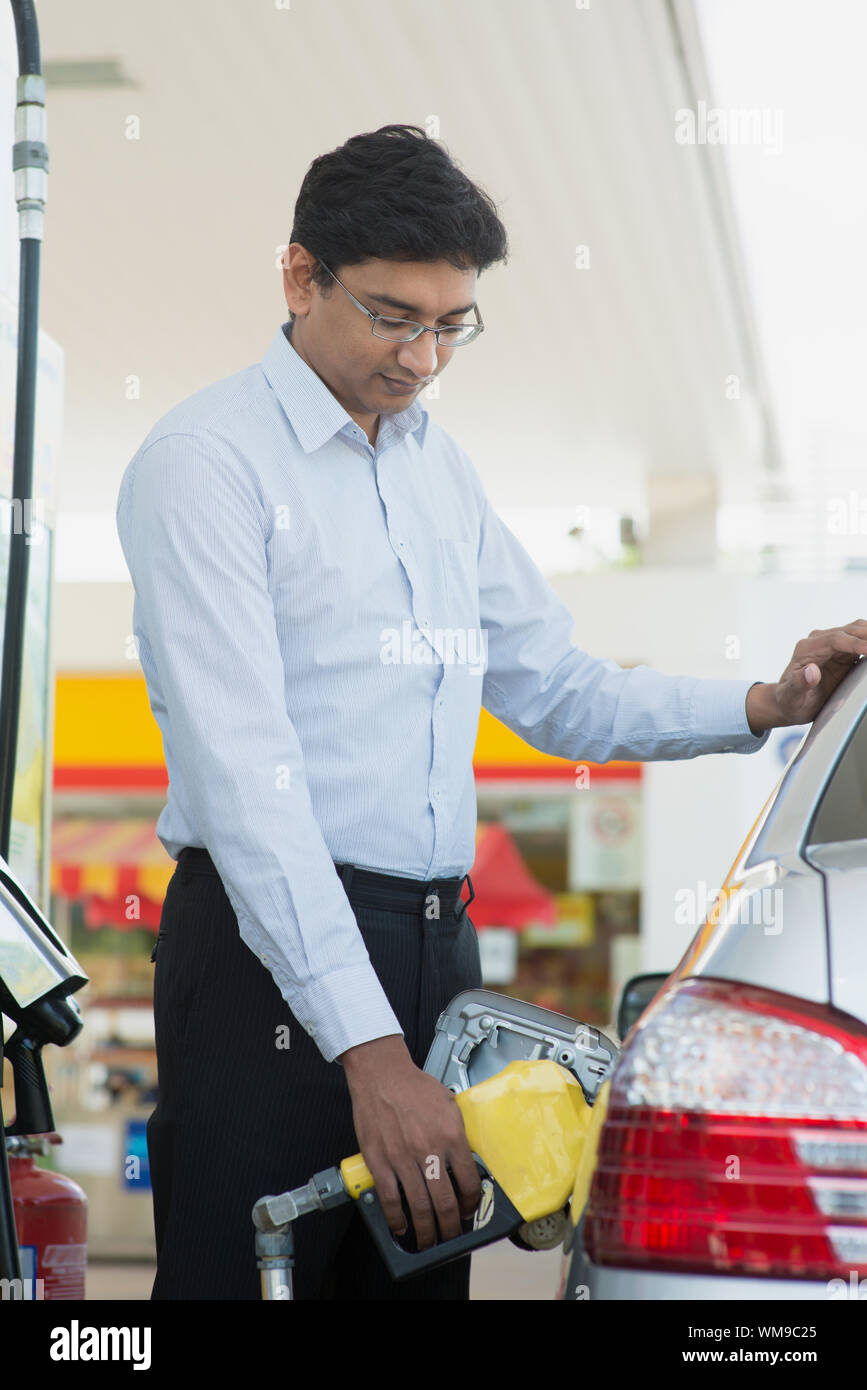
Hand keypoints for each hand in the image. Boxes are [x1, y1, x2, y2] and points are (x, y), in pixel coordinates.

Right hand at [339, 1034, 481, 1249]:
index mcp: (451, 1136)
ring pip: (419, 1206)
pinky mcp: (380, 1161)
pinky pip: (390, 1198)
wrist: (382, 1075)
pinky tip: (401, 1227)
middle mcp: (429, 1150)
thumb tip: (465, 1161)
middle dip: (452, 1226)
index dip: (472, 1203)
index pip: (469, 1181)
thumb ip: (458, 1134)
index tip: (470, 1209)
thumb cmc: (414, 1086)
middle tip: (452, 1235)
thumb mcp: (449, 1105)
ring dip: (427, 1230)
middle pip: (446, 1202)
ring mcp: (403, 1158)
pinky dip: (396, 1218)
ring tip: (429, 1241)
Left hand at [746, 619, 866, 732]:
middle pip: (851, 631)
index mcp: (807, 649)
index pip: (835, 639)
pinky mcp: (844, 652)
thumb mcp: (791, 696)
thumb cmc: (788, 700)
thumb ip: (799, 683)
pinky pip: (862, 642)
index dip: (855, 643)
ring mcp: (833, 645)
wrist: (789, 702)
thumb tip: (811, 671)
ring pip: (859, 632)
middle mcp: (820, 642)